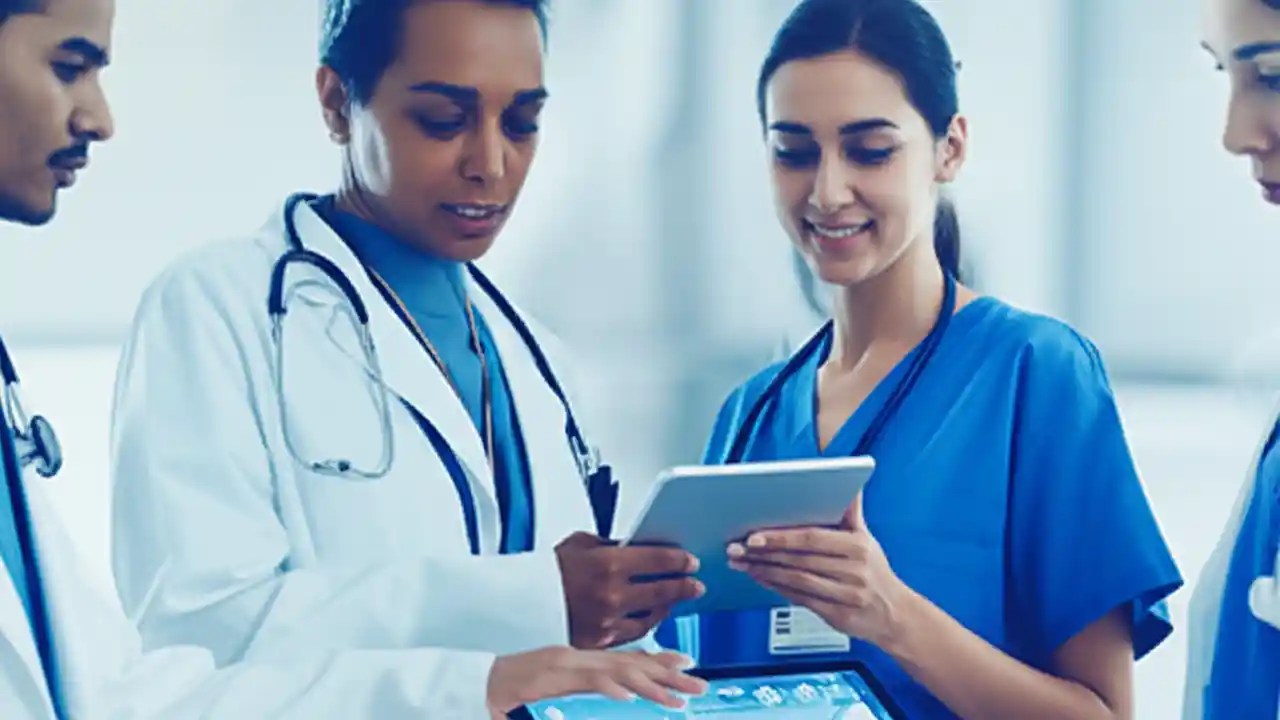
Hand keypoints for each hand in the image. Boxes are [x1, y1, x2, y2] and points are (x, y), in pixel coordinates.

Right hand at [485, 647, 708, 716]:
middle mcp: (573, 657)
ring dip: (648, 684)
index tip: (685, 664)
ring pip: (614, 671)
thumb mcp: (543, 692)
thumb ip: (567, 692)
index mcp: (575, 660)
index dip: (657, 661)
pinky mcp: (544, 676)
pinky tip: (626, 694)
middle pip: (628, 663)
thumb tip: (589, 703)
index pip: (623, 658)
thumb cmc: (500, 690)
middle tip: (700, 685)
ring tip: (675, 698)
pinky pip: (582, 680)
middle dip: (667, 675)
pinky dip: (605, 685)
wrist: (465, 680)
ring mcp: (559, 664)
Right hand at [556, 532, 704, 648]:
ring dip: (667, 607)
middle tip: (695, 583)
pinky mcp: (601, 640)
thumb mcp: (583, 543)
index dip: (680, 561)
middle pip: (662, 591)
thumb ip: (616, 545)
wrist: (523, 599)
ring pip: (652, 616)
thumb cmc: (551, 569)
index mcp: (609, 564)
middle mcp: (612, 594)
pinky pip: (634, 633)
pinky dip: (647, 623)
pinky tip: (652, 615)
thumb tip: (644, 546)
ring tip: (674, 599)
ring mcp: (608, 621)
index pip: (659, 561)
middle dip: (683, 586)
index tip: (690, 561)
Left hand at [726, 494, 914, 649]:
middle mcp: (854, 570)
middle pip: (800, 560)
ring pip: (797, 581)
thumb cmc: (874, 571)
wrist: (896, 614)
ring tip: (741, 563)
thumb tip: (849, 483)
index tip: (754, 534)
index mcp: (858, 546)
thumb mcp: (867, 539)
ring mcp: (846, 595)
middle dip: (764, 553)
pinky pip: (801, 599)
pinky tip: (759, 578)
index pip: (813, 538)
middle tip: (736, 548)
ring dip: (765, 571)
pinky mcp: (838, 616)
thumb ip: (851, 512)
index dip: (781, 536)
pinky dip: (777, 588)